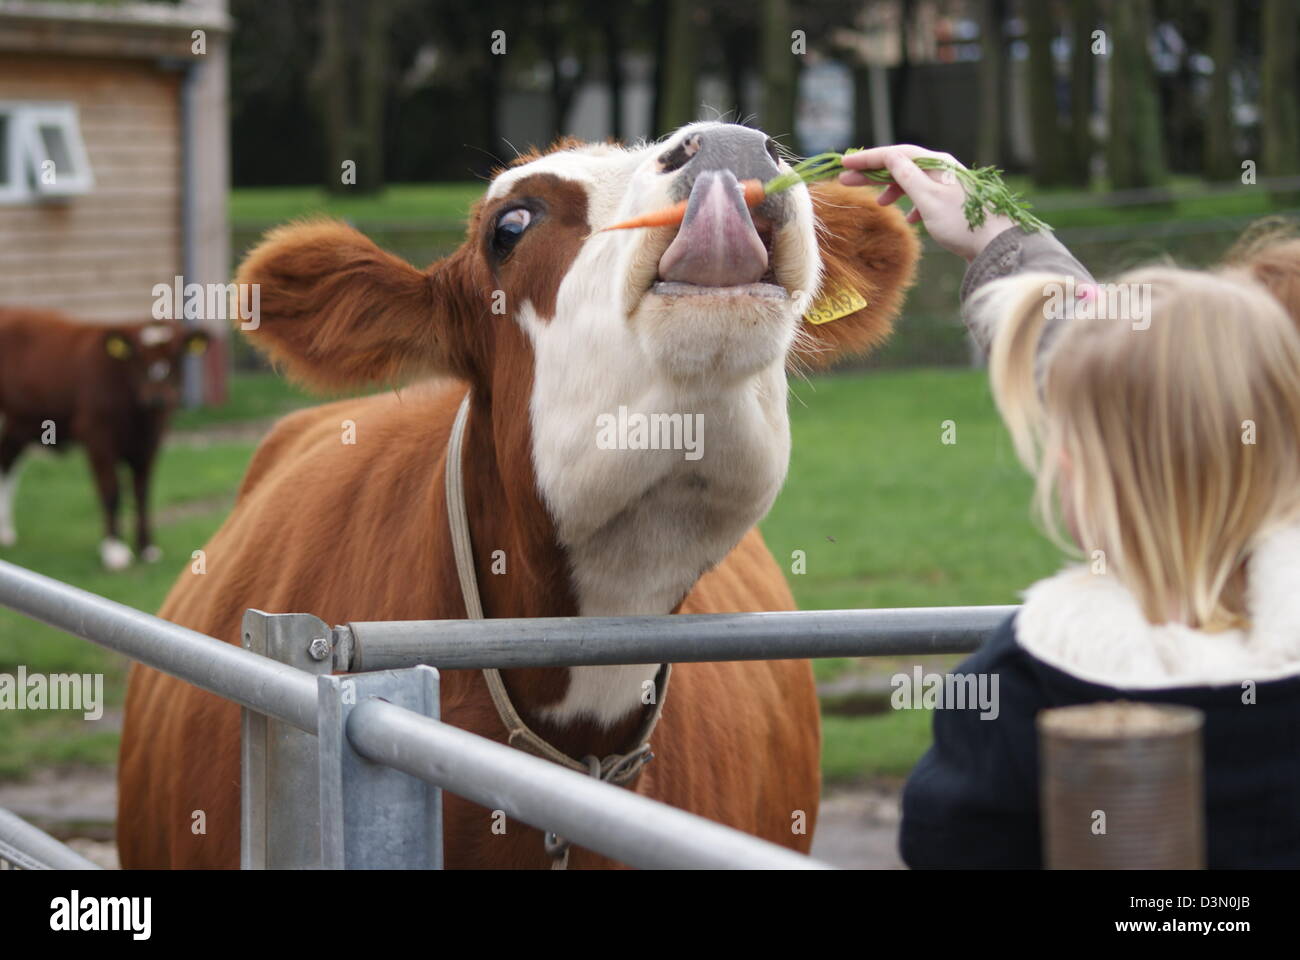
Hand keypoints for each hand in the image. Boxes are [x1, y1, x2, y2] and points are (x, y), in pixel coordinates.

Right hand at [840, 145, 1015, 261]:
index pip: (895, 154)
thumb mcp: (929, 199)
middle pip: (901, 165)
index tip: (844, 164)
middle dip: (873, 173)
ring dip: (891, 189)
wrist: (996, 244)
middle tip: (846, 181)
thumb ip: (907, 177)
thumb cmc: (963, 222)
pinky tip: (908, 218)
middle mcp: (942, 169)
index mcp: (936, 164)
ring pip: (912, 181)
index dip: (868, 158)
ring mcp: (948, 186)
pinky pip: (924, 196)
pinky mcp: (952, 203)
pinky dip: (910, 203)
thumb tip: (890, 158)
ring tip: (878, 203)